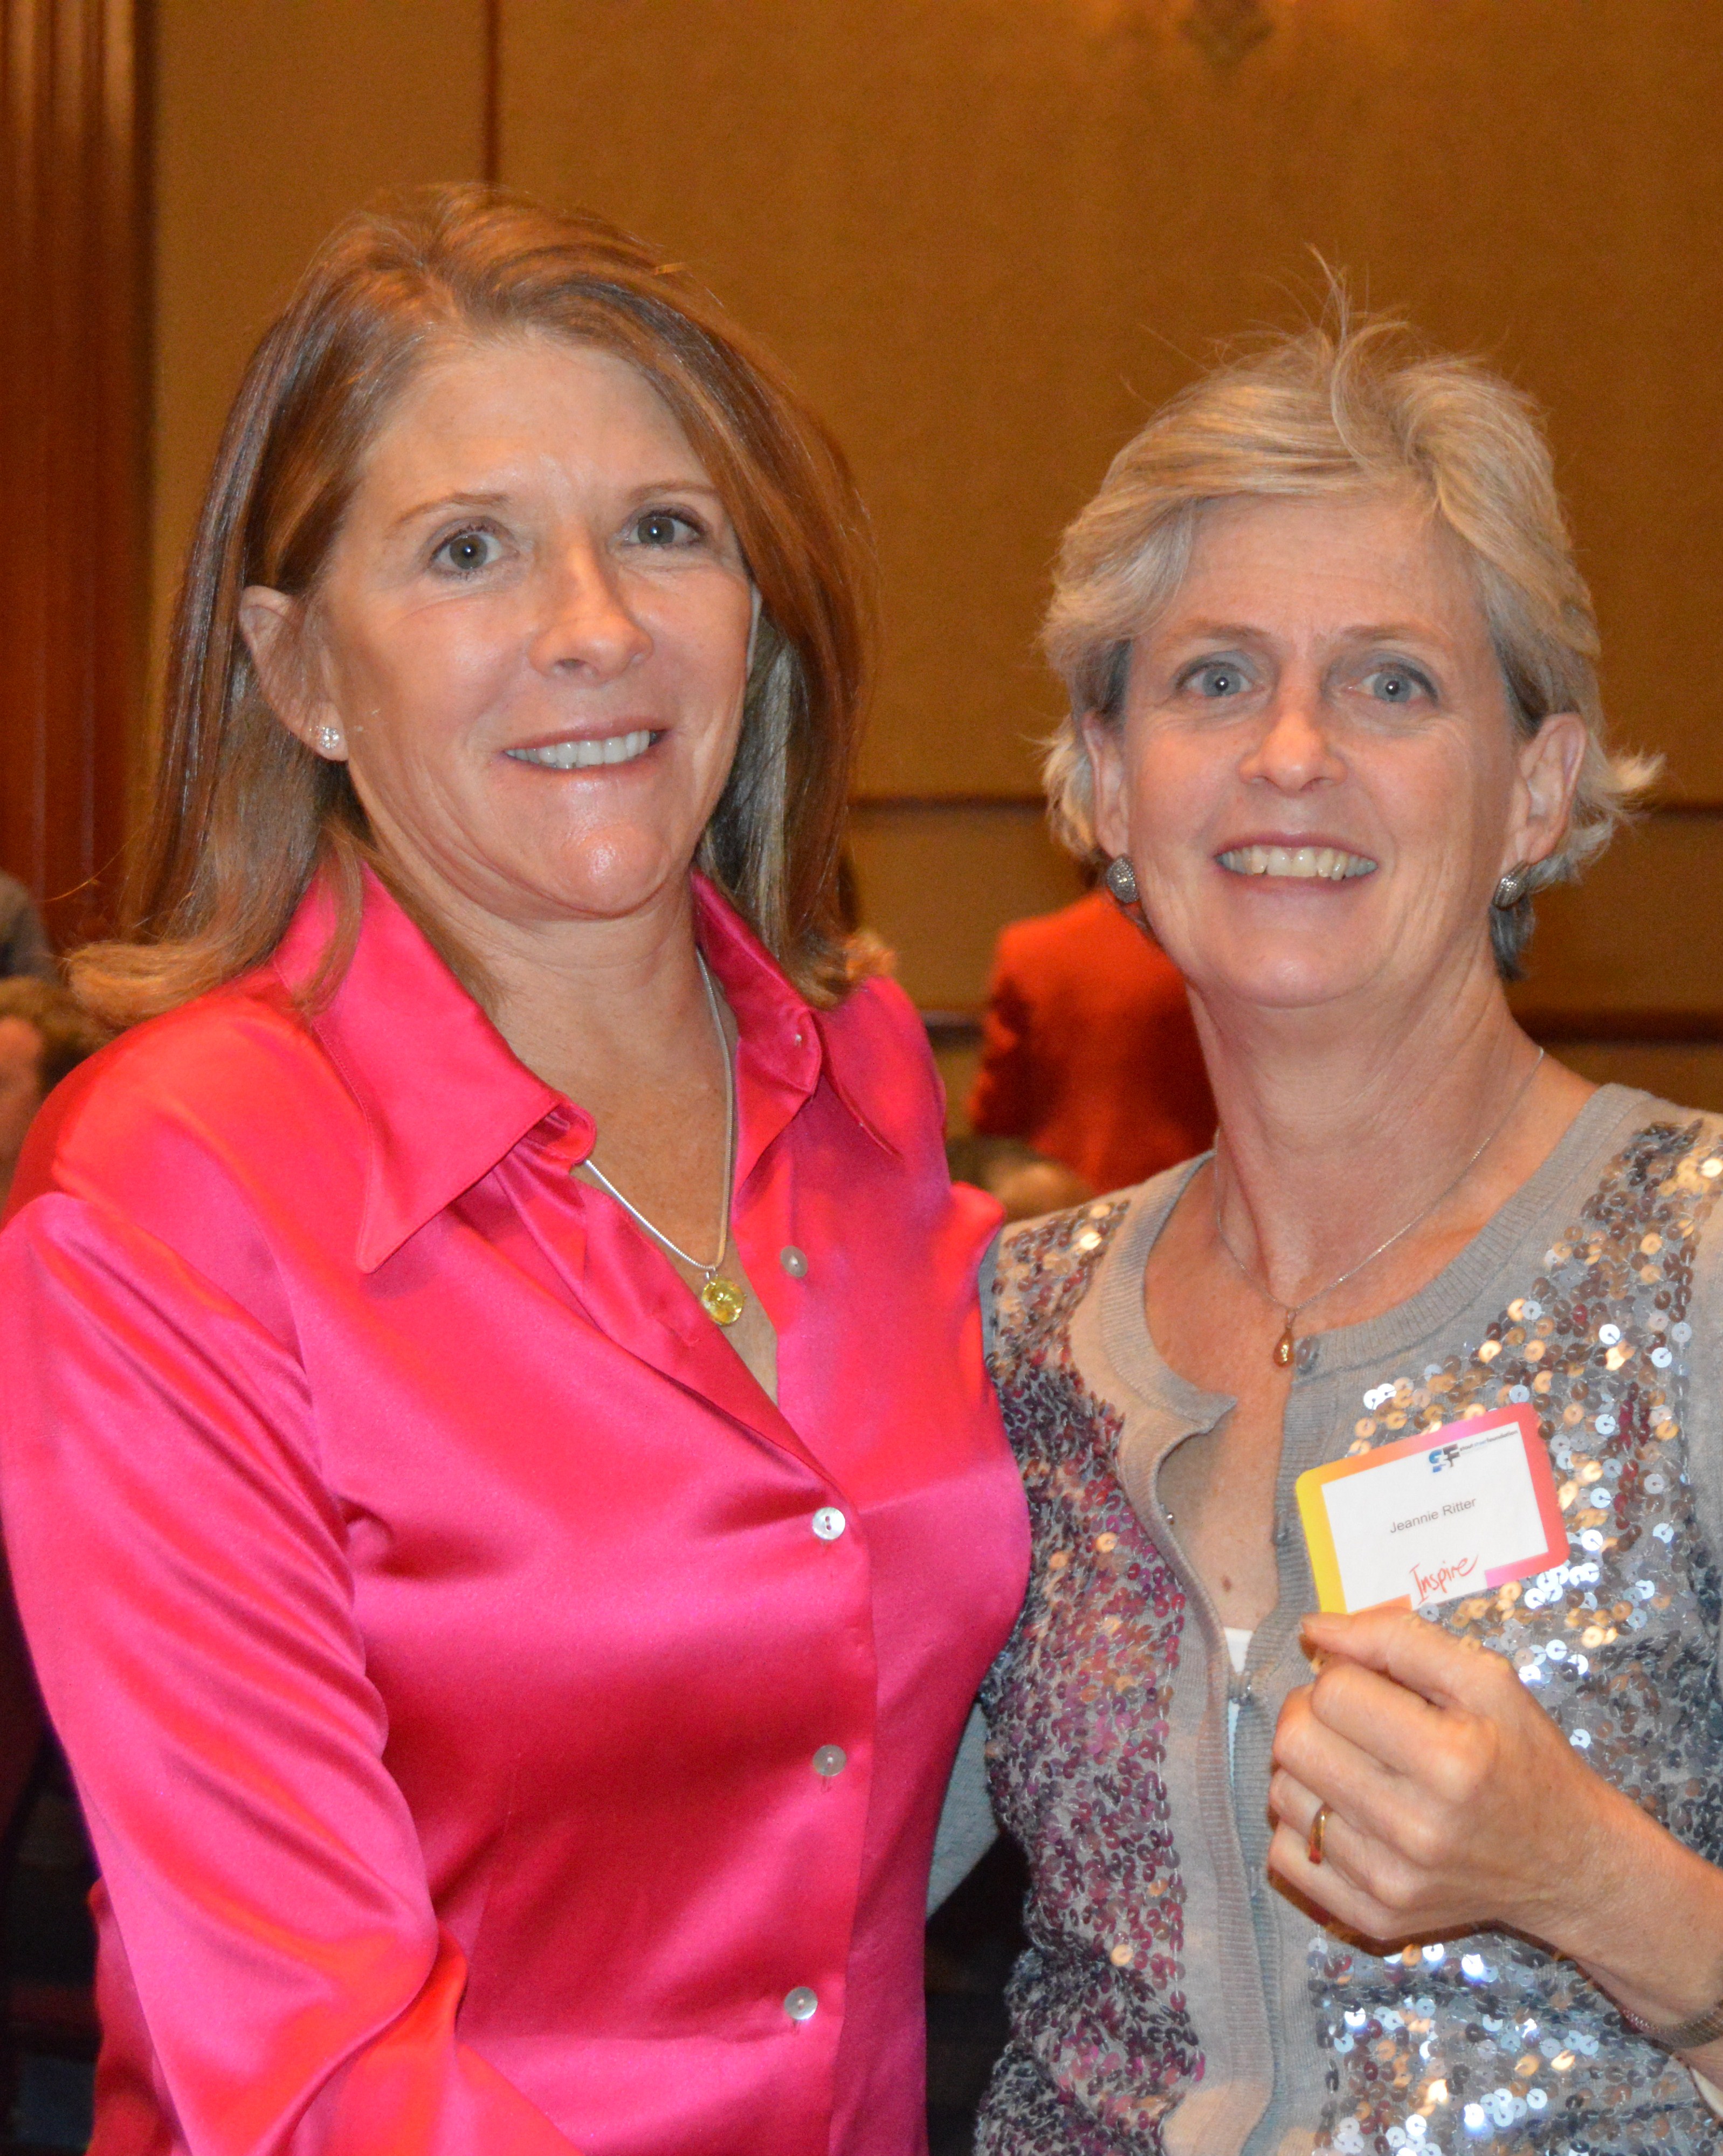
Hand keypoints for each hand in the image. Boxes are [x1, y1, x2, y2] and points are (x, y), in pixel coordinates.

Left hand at [1267, 1606, 1625, 1949]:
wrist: (1568, 1864)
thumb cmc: (1523, 1757)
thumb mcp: (1486, 1679)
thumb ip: (1396, 1638)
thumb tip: (1313, 1630)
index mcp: (1450, 1760)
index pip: (1331, 1692)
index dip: (1343, 1675)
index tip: (1372, 1688)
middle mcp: (1416, 1829)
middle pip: (1294, 1742)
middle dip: (1312, 1714)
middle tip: (1353, 1720)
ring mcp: (1391, 1881)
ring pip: (1281, 1795)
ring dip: (1307, 1769)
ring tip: (1356, 1767)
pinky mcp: (1374, 1917)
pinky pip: (1285, 1855)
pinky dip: (1305, 1826)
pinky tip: (1349, 1814)